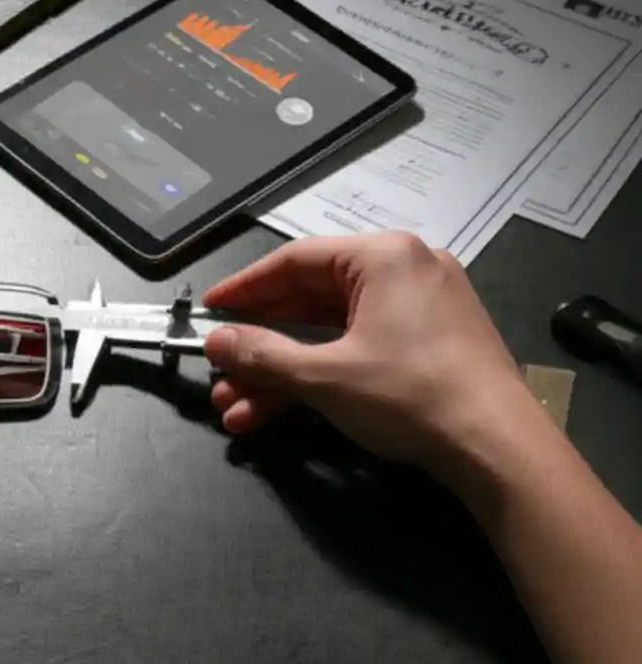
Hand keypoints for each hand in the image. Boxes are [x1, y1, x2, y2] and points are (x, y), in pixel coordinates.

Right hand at [203, 233, 535, 475]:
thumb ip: (263, 355)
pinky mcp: (428, 346)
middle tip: (218, 370)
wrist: (499, 449)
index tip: (208, 311)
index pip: (295, 261)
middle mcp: (404, 271)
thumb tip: (214, 343)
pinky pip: (358, 348)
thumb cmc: (411, 395)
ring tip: (235, 407)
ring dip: (281, 371)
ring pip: (330, 333)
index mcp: (384, 257)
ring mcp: (419, 310)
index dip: (244, 288)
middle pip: (310, 300)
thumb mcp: (326, 377)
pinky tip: (276, 410)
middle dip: (259, 345)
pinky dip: (319, 376)